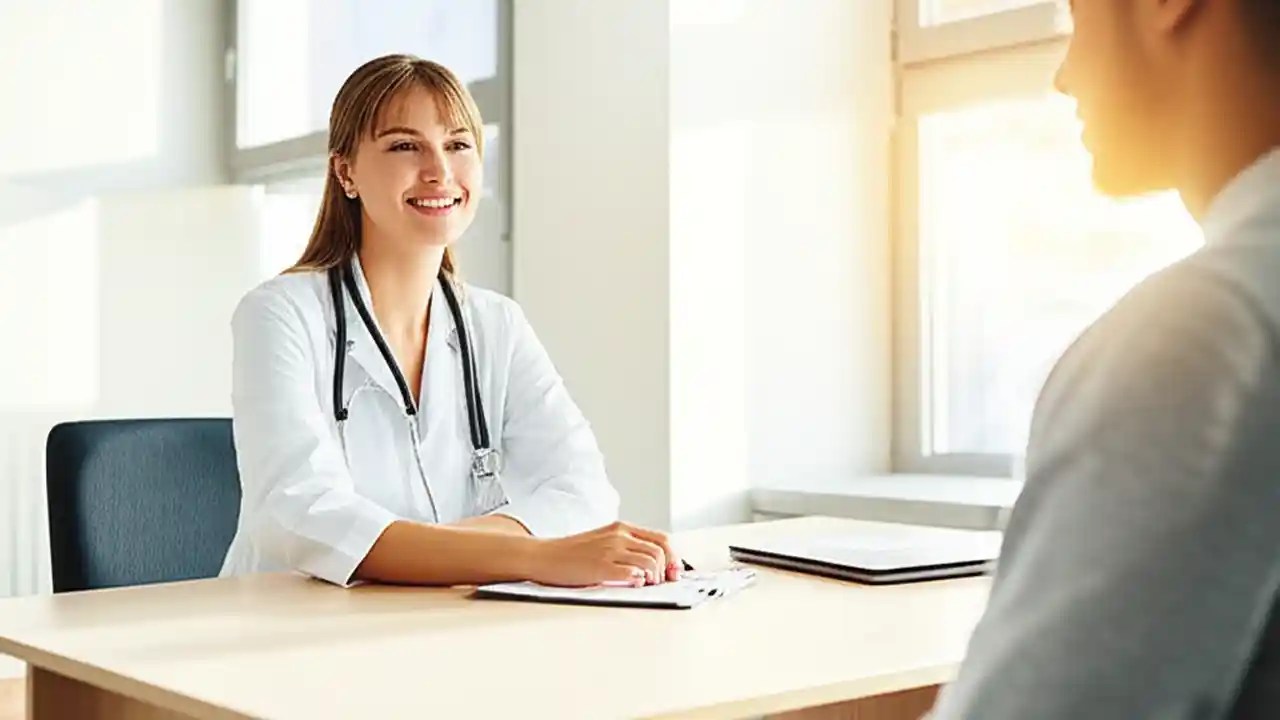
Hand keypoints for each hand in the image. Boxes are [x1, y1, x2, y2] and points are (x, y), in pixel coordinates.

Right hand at [528, 521, 683, 586]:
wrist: (544, 555)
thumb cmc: (572, 553)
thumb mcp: (603, 541)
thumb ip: (626, 547)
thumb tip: (653, 566)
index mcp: (621, 528)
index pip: (662, 539)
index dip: (674, 557)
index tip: (674, 573)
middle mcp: (618, 535)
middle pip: (660, 551)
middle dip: (666, 570)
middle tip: (661, 584)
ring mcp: (609, 550)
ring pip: (650, 562)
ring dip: (654, 577)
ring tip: (645, 585)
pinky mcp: (599, 566)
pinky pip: (631, 573)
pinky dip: (639, 580)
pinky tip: (634, 584)